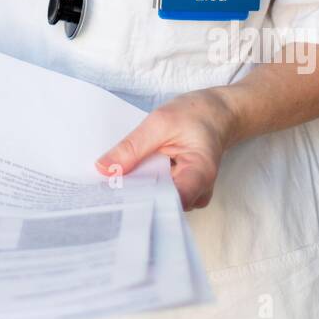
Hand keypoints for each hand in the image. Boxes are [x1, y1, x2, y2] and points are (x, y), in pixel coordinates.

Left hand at [94, 88, 237, 211]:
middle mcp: (198, 192)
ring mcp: (190, 195)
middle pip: (160, 205)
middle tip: (102, 189)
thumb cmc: (195, 115)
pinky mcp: (181, 191)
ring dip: (136, 191)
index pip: (168, 201)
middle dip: (133, 196)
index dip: (140, 201)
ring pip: (157, 202)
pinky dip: (142, 185)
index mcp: (199, 174)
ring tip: (112, 182)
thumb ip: (132, 147)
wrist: (216, 114)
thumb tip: (103, 169)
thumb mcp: (160, 122)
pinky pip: (158, 194)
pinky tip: (126, 178)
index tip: (113, 195)